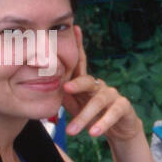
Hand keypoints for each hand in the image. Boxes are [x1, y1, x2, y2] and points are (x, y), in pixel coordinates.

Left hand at [61, 26, 142, 142]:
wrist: (118, 131)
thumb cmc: (92, 115)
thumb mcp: (73, 104)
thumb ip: (61, 94)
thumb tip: (37, 84)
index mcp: (85, 83)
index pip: (79, 63)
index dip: (78, 46)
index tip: (74, 28)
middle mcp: (99, 85)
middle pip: (87, 80)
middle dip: (76, 84)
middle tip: (65, 89)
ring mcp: (113, 95)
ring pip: (99, 101)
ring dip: (85, 116)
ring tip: (73, 130)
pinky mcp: (124, 107)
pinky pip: (114, 113)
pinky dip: (103, 122)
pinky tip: (94, 133)